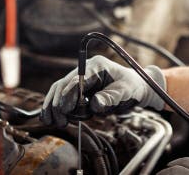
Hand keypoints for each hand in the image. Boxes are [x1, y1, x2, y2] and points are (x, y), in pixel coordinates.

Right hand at [40, 55, 165, 126]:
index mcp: (97, 65)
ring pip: (59, 90)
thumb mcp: (125, 92)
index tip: (65, 110)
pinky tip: (52, 118)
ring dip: (54, 106)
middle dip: (58, 103)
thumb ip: (111, 97)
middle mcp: (85, 69)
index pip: (78, 80)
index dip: (69, 95)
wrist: (136, 86)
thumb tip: (95, 104)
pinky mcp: (77, 88)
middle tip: (59, 121)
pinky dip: (56, 107)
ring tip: (55, 122)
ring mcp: (80, 78)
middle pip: (64, 84)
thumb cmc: (132, 87)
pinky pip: (62, 96)